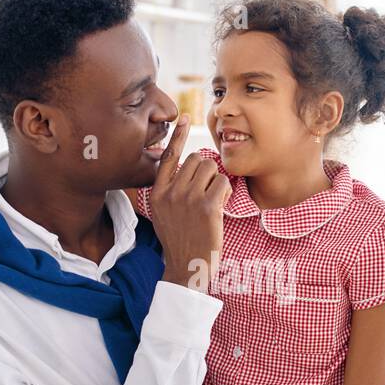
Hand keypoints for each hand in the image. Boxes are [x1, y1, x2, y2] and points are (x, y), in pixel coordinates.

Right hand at [148, 115, 230, 289]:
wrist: (187, 268)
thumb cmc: (180, 240)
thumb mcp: (163, 214)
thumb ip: (169, 190)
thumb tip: (184, 164)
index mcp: (157, 193)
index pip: (168, 157)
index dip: (177, 135)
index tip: (183, 116)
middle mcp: (170, 193)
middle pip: (195, 160)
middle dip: (206, 171)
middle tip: (207, 192)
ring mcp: (188, 200)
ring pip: (210, 168)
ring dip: (216, 180)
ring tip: (213, 200)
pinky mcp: (207, 208)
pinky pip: (223, 183)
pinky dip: (226, 192)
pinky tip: (221, 205)